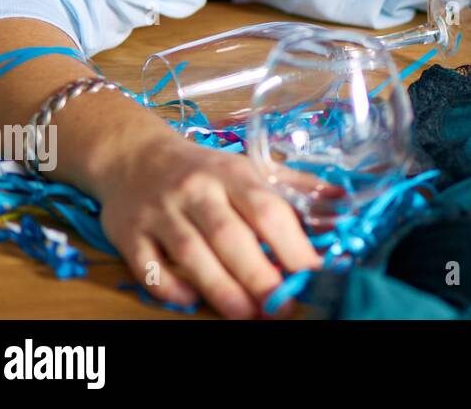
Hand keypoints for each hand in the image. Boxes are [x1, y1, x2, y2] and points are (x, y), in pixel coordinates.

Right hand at [93, 134, 326, 317]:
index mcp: (233, 174)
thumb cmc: (204, 169)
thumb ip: (293, 187)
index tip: (313, 274)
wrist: (134, 156)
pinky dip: (169, 286)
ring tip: (247, 315)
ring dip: (221, 289)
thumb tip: (342, 200)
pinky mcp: (129, 233)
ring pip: (192, 254)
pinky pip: (148, 265)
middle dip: (259, 275)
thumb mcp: (248, 168)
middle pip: (231, 236)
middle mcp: (197, 191)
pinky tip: (191, 300)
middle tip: (281, 306)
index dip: (293, 245)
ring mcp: (161, 213)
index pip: (268, 210)